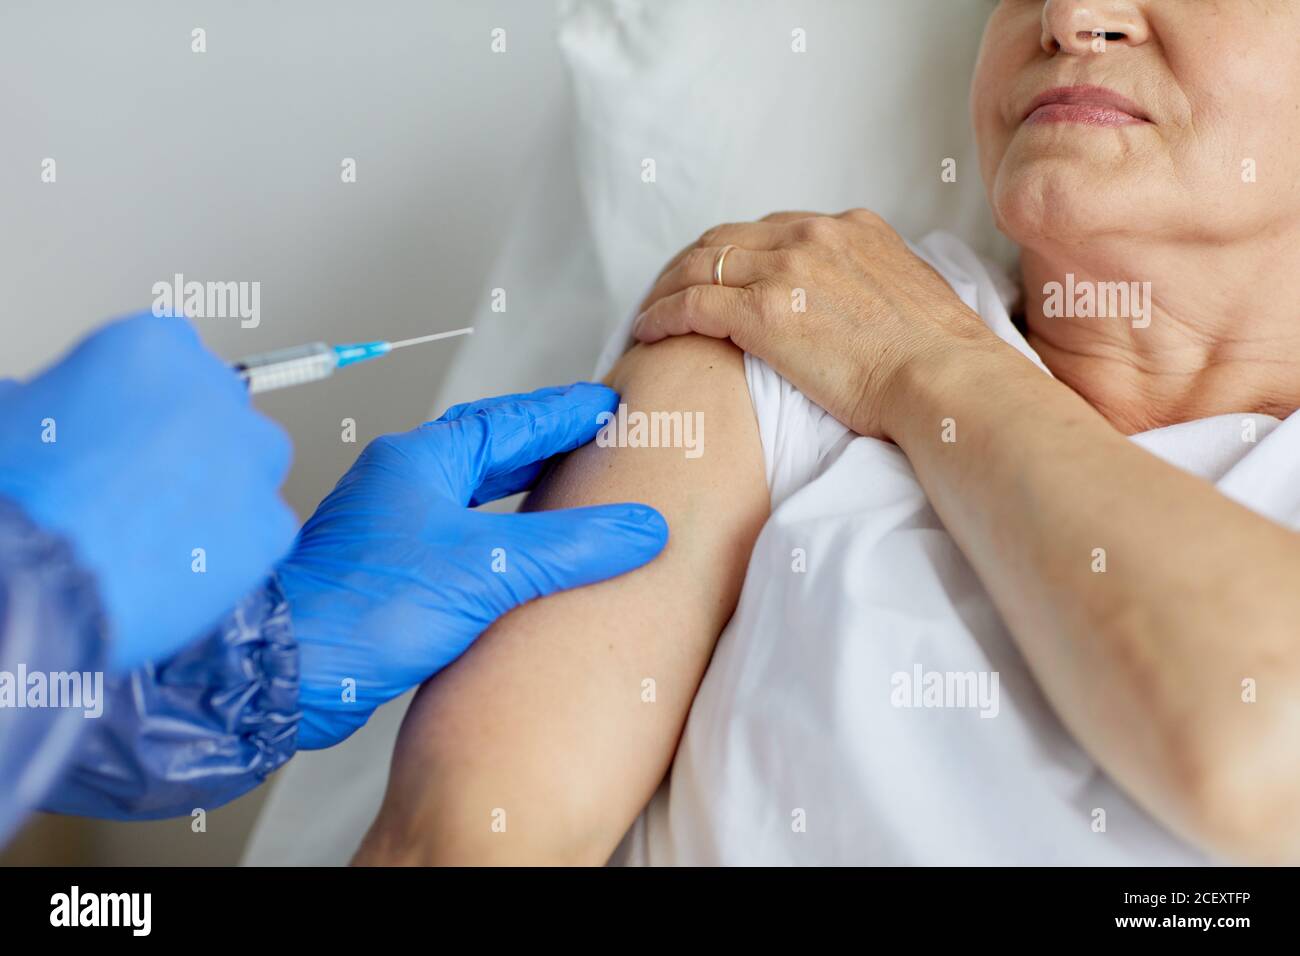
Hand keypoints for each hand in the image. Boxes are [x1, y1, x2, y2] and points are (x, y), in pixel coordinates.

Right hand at [0, 312, 296, 669]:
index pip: (175, 353)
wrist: (34, 580)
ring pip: (256, 464)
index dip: (149, 396)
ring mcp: (250, 460)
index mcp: (151, 346)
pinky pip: (266, 528)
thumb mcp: (14, 415)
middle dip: (192, 440)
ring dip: (224, 487)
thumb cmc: (16, 496)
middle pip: (222, 405)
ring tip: (164, 527)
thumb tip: (62, 415)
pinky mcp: (268, 525)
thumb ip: (60, 400)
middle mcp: (214, 393)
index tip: (134, 423)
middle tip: (146, 483)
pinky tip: (184, 563)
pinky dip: (236, 545)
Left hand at [277, 383, 669, 749]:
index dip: (564, 413)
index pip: (512, 422)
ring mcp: (394, 529)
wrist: (289, 669)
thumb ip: (573, 546)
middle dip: (546, 445)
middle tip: (596, 439)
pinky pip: (461, 538)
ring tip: (571, 490)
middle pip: (491, 452)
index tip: (606, 405)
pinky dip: (500, 536)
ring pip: (473, 496)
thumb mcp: (489, 566)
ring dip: (521, 490)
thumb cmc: (365, 605)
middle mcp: (404, 485)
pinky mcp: (393, 575)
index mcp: (422, 460)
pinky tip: (522, 559)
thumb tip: (642, 529)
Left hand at [631, 209, 996, 438]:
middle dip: (690, 263)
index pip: (771, 229)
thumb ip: (873, 286)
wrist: (945, 379)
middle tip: (668, 292)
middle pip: (727, 238)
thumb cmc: (938, 361)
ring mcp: (786, 268)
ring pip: (700, 264)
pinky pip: (691, 303)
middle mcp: (815, 235)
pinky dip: (662, 314)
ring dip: (667, 288)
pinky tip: (647, 333)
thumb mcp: (910, 297)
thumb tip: (863, 308)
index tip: (717, 276)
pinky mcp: (763, 310)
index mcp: (851, 229)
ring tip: (650, 314)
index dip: (734, 252)